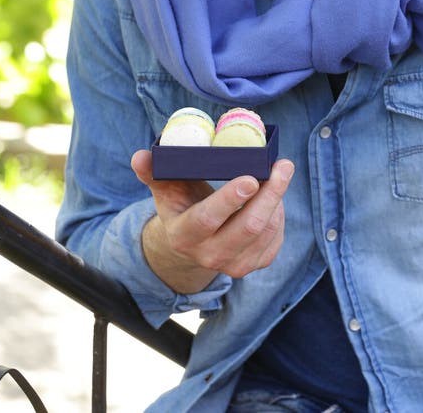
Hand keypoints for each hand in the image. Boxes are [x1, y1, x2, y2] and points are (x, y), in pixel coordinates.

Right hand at [131, 150, 294, 294]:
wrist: (192, 242)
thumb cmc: (180, 204)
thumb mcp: (165, 188)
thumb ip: (153, 172)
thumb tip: (139, 156)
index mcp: (183, 235)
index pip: (208, 219)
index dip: (230, 200)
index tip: (251, 178)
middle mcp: (208, 255)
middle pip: (247, 227)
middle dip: (270, 194)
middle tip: (283, 165)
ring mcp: (233, 265)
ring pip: (266, 231)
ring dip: (278, 199)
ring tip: (279, 172)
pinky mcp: (254, 265)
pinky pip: (275, 239)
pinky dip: (280, 213)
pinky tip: (275, 195)